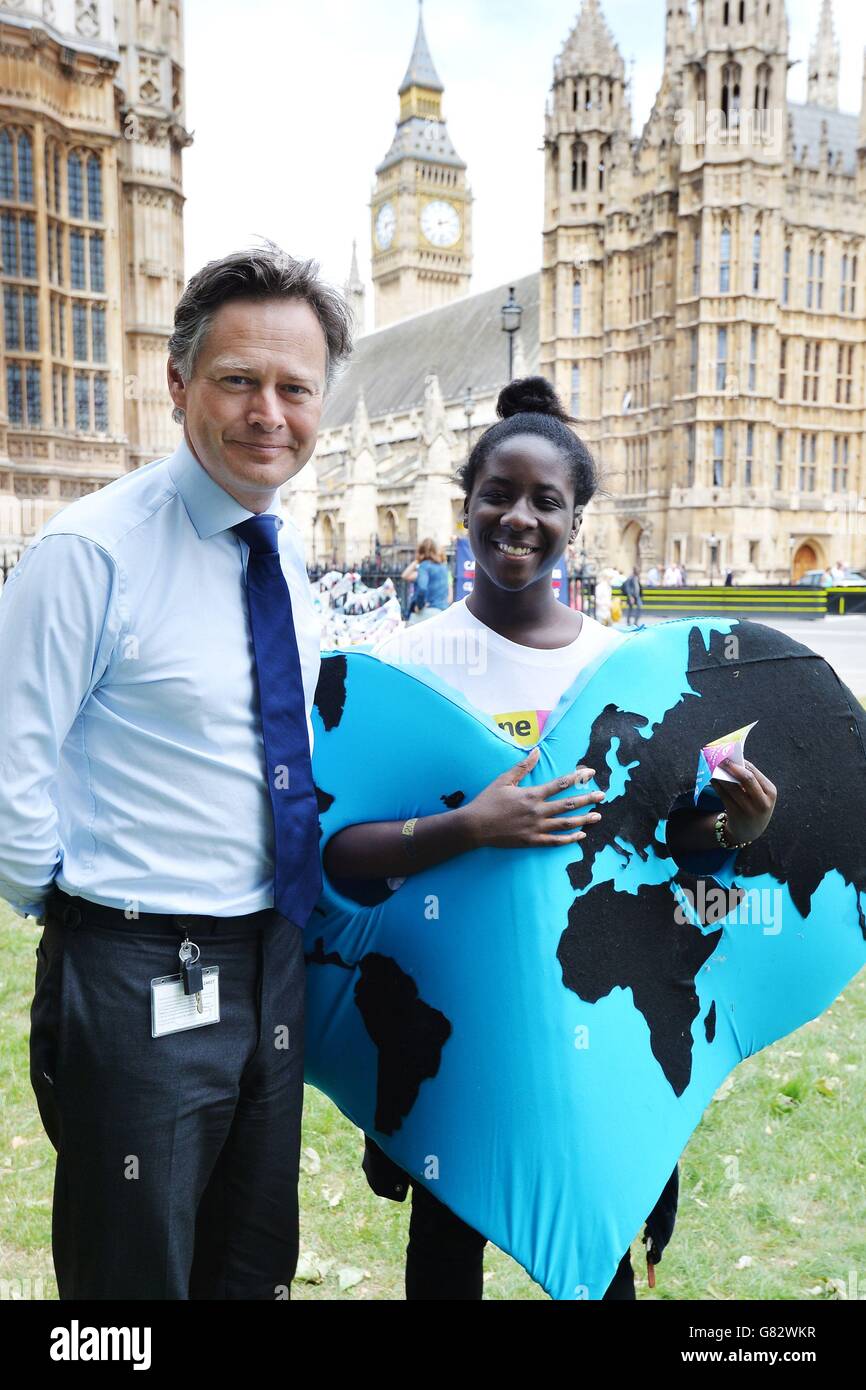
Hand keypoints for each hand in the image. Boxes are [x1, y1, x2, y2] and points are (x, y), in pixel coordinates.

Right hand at [463, 746, 604, 848]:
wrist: (474, 826)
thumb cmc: (487, 801)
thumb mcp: (504, 780)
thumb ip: (523, 767)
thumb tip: (536, 752)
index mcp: (531, 794)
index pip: (560, 784)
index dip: (577, 777)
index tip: (590, 772)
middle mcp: (537, 811)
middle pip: (568, 804)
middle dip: (587, 799)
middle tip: (602, 796)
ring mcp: (536, 828)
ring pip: (566, 823)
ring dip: (583, 819)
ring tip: (597, 816)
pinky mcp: (532, 841)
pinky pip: (555, 841)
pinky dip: (569, 839)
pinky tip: (580, 836)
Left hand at [714, 758, 776, 843]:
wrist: (750, 831)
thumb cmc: (755, 806)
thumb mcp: (761, 795)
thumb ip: (752, 780)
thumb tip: (733, 760)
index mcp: (771, 792)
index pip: (755, 772)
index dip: (741, 762)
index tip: (731, 754)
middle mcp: (762, 802)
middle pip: (746, 778)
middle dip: (732, 766)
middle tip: (721, 758)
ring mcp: (749, 810)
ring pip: (732, 787)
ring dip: (721, 775)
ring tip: (713, 766)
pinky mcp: (736, 814)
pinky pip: (724, 795)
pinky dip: (717, 785)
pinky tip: (712, 779)